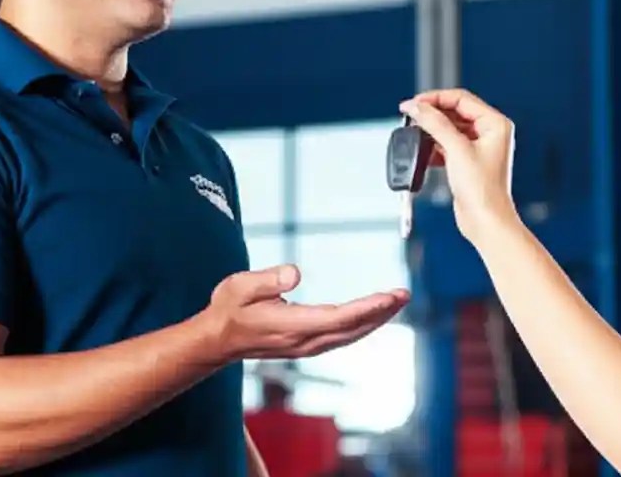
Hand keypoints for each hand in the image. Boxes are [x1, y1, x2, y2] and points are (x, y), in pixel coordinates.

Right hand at [205, 264, 408, 360]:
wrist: (216, 341)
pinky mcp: (307, 345)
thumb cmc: (228, 310)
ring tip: (397, 302)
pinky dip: (363, 325)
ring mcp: (306, 346)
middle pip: (352, 328)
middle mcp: (304, 341)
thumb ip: (267, 279)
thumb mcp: (239, 286)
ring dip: (376, 319)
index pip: (338, 318)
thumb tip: (295, 273)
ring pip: (351, 335)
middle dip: (381, 312)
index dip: (366, 308)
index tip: (388, 297)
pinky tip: (374, 315)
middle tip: (404, 295)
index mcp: (291, 325)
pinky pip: (343, 336)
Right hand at [399, 88, 520, 242]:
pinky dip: (435, 146)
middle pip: (455, 111)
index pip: (461, 99)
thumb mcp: (456, 149)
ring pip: (450, 128)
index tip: (414, 103)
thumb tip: (417, 107)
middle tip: (410, 115)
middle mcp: (490, 133)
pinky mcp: (468, 162)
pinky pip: (448, 144)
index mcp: (495, 124)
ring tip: (415, 133)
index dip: (435, 98)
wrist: (485, 221)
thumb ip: (434, 124)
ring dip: (432, 130)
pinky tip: (425, 152)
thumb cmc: (483, 190)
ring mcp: (480, 148)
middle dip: (432, 113)